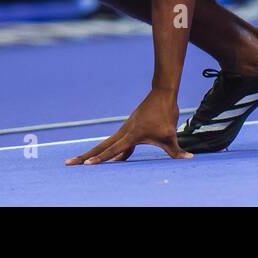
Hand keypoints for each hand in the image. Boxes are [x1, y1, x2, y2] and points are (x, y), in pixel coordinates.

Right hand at [66, 89, 192, 165]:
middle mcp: (124, 132)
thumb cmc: (166, 114)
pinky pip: (118, 142)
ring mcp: (126, 129)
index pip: (113, 150)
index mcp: (131, 136)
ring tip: (81, 163)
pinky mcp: (130, 127)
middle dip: (85, 156)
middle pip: (101, 146)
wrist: (163, 93)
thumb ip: (177, 151)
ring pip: (107, 144)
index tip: (86, 165)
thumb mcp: (171, 135)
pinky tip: (116, 159)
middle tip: (68, 164)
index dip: (100, 159)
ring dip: (94, 153)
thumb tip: (189, 158)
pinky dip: (112, 150)